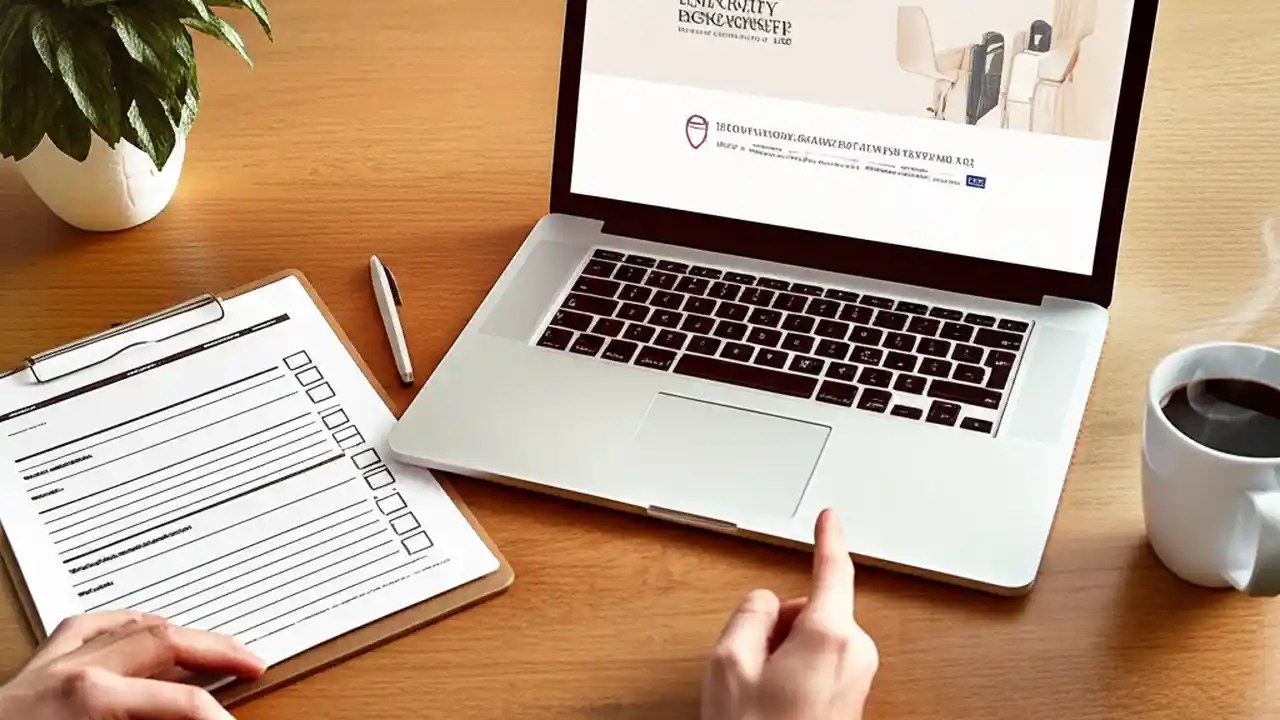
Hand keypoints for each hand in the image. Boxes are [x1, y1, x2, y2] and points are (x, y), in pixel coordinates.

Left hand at [0, 611, 264, 719]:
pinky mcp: (31, 668)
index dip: (219, 717)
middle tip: (252, 664)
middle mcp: (73, 670)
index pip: (183, 702)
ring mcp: (50, 663)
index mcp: (92, 700)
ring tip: (209, 644)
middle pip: (167, 640)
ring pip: (131, 622)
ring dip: (178, 631)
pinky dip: (125, 624)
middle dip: (218, 650)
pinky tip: (141, 627)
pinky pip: (88, 626)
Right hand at [702, 509, 877, 719]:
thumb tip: (766, 603)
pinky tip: (776, 704)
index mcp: (830, 636)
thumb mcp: (729, 664)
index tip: (831, 516)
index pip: (833, 571)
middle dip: (778, 625)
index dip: (828, 539)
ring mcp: (858, 677)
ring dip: (784, 652)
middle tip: (752, 666)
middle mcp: (855, 653)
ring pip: (812, 636)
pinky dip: (794, 671)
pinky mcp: (853, 695)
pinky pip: (818, 661)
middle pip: (811, 608)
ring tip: (763, 694)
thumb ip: (748, 613)